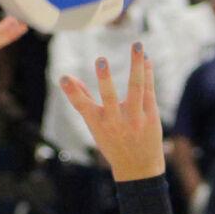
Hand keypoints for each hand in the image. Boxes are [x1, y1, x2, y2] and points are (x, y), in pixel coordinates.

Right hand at [60, 44, 164, 181]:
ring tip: (137, 45)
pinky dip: (147, 72)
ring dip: (136, 66)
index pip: (82, 107)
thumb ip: (82, 100)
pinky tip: (145, 58)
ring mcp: (135, 119)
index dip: (72, 92)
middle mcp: (116, 122)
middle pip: (110, 98)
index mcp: (99, 124)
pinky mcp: (151, 115)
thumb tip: (66, 78)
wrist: (138, 168)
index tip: (63, 78)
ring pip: (136, 89)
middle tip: (100, 61)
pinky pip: (149, 90)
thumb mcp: (95, 126)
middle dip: (105, 80)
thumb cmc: (113, 143)